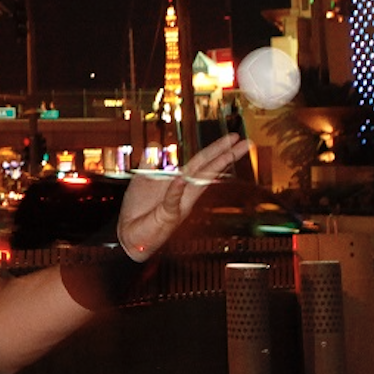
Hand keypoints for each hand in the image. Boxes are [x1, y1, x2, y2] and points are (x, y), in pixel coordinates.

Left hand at [116, 132, 250, 256]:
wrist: (129, 236)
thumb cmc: (138, 211)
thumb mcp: (141, 181)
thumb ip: (149, 163)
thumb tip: (154, 145)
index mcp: (180, 183)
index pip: (201, 163)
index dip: (216, 149)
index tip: (232, 138)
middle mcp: (184, 193)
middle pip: (208, 170)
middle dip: (226, 155)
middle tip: (245, 143)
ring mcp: (179, 204)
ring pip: (199, 183)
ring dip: (214, 167)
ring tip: (229, 154)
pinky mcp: (167, 215)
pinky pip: (172, 200)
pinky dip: (176, 189)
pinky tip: (181, 178)